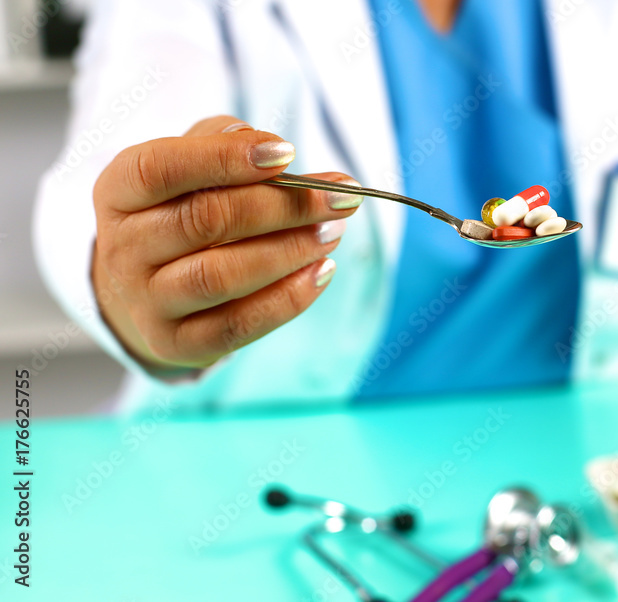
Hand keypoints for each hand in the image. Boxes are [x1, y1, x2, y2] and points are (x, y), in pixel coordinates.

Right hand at [90, 115, 361, 372]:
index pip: (161, 169)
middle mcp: (122, 248)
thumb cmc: (180, 210)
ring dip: (288, 252)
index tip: (288, 153)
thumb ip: (222, 142)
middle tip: (338, 198)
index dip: (224, 158)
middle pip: (204, 222)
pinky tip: (322, 270)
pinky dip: (287, 299)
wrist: (145, 289)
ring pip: (220, 276)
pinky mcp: (176, 343)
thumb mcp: (189, 164)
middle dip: (283, 206)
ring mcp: (145, 302)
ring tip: (332, 232)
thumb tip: (268, 147)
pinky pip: (237, 325)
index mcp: (118, 192)